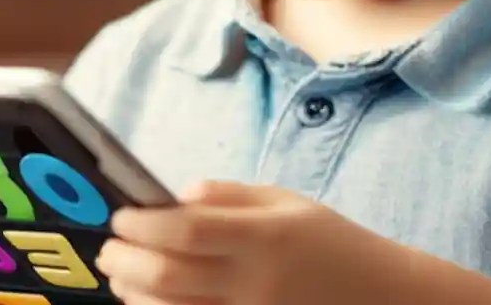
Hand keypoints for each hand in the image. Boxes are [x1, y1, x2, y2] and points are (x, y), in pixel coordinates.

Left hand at [95, 181, 388, 304]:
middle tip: (109, 249)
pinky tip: (151, 304)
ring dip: (134, 295)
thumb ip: (229, 196)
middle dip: (124, 261)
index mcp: (263, 237)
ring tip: (124, 278)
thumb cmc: (329, 244)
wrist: (381, 299)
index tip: (121, 217)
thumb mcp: (286, 202)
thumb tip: (175, 196)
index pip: (185, 228)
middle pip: (168, 276)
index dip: (142, 223)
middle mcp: (254, 283)